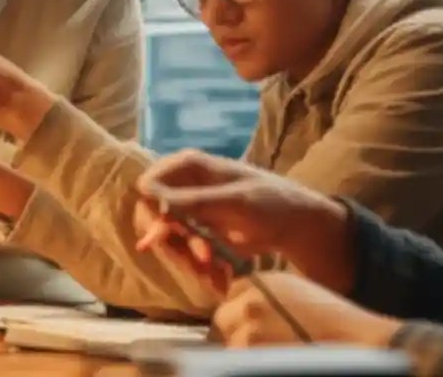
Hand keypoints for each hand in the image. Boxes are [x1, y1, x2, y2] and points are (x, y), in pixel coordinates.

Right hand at [134, 149, 353, 294]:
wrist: (298, 226)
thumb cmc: (271, 202)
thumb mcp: (233, 201)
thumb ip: (191, 199)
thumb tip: (145, 191)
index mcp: (190, 166)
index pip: (148, 185)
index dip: (154, 212)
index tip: (169, 233)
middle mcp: (185, 186)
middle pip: (153, 216)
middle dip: (175, 243)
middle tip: (201, 257)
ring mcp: (191, 212)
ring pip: (168, 240)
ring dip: (190, 260)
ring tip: (216, 271)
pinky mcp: (200, 234)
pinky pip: (186, 253)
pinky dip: (201, 268)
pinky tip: (220, 276)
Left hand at [215, 272, 399, 346]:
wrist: (355, 340)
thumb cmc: (335, 321)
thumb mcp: (299, 292)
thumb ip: (269, 295)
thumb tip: (247, 309)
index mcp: (263, 281)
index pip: (232, 293)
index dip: (240, 310)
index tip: (250, 323)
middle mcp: (250, 300)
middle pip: (223, 317)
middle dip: (235, 330)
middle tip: (258, 344)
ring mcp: (248, 328)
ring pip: (229, 343)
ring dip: (243, 351)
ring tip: (274, 354)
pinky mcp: (250, 352)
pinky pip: (237, 361)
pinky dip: (250, 363)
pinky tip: (274, 361)